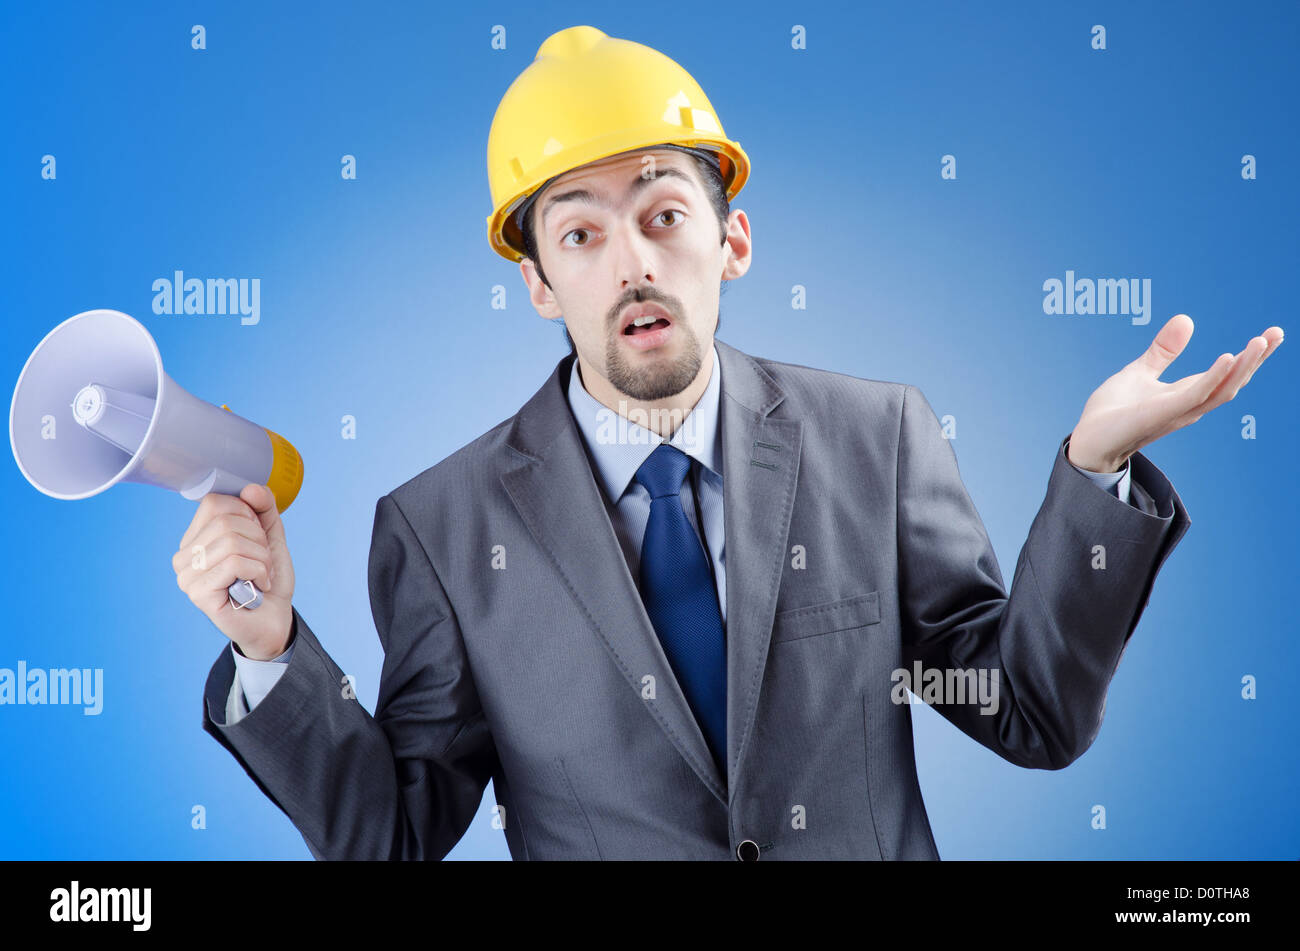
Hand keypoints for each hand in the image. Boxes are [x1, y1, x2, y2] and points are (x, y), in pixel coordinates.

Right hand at [172, 484, 295, 659]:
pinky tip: (257, 588)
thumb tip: (250, 488)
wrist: (275, 618)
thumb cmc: (267, 578)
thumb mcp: (270, 535)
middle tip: (262, 561)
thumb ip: (264, 507)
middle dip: (258, 539)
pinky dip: (258, 572)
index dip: (248, 515)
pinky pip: (235, 563)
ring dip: (261, 558)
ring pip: (233, 542)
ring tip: (261, 575)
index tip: (257, 538)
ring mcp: (187, 576)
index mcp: (195, 537)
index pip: (216, 502)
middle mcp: (184, 555)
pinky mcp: (198, 593)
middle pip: (227, 521)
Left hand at [1067, 314, 1283, 471]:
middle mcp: (1189, 405)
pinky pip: (1194, 396)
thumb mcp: (1141, 371)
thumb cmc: (1113, 413)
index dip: (1251, 356)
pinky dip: (1212, 378)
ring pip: (1221, 390)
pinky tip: (1226, 359)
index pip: (1227, 374)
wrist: (1088, 440)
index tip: (1272, 334)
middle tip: (1277, 333)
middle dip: (1256, 359)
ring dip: (1242, 367)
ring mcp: (1178, 412)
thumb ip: (1164, 350)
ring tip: (1260, 342)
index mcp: (1186, 394)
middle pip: (1233, 382)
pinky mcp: (1162, 414)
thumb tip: (1186, 318)